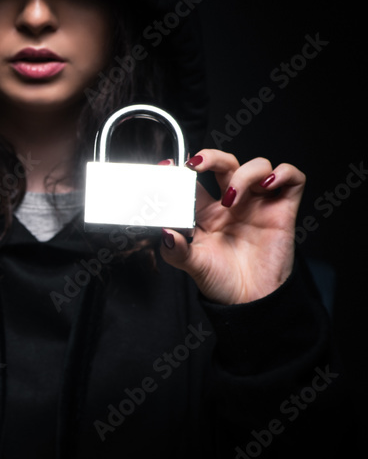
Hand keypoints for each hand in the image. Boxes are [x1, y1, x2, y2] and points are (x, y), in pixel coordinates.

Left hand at [160, 149, 303, 304]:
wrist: (249, 301)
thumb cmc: (221, 281)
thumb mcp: (193, 265)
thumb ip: (176, 251)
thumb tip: (165, 233)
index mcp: (207, 212)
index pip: (196, 180)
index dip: (183, 170)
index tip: (168, 165)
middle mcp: (233, 203)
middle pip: (225, 163)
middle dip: (211, 157)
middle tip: (197, 165)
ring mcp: (259, 204)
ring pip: (257, 166)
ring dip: (243, 174)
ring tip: (233, 198)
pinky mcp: (283, 210)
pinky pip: (293, 179)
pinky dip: (283, 173)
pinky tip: (268, 184)